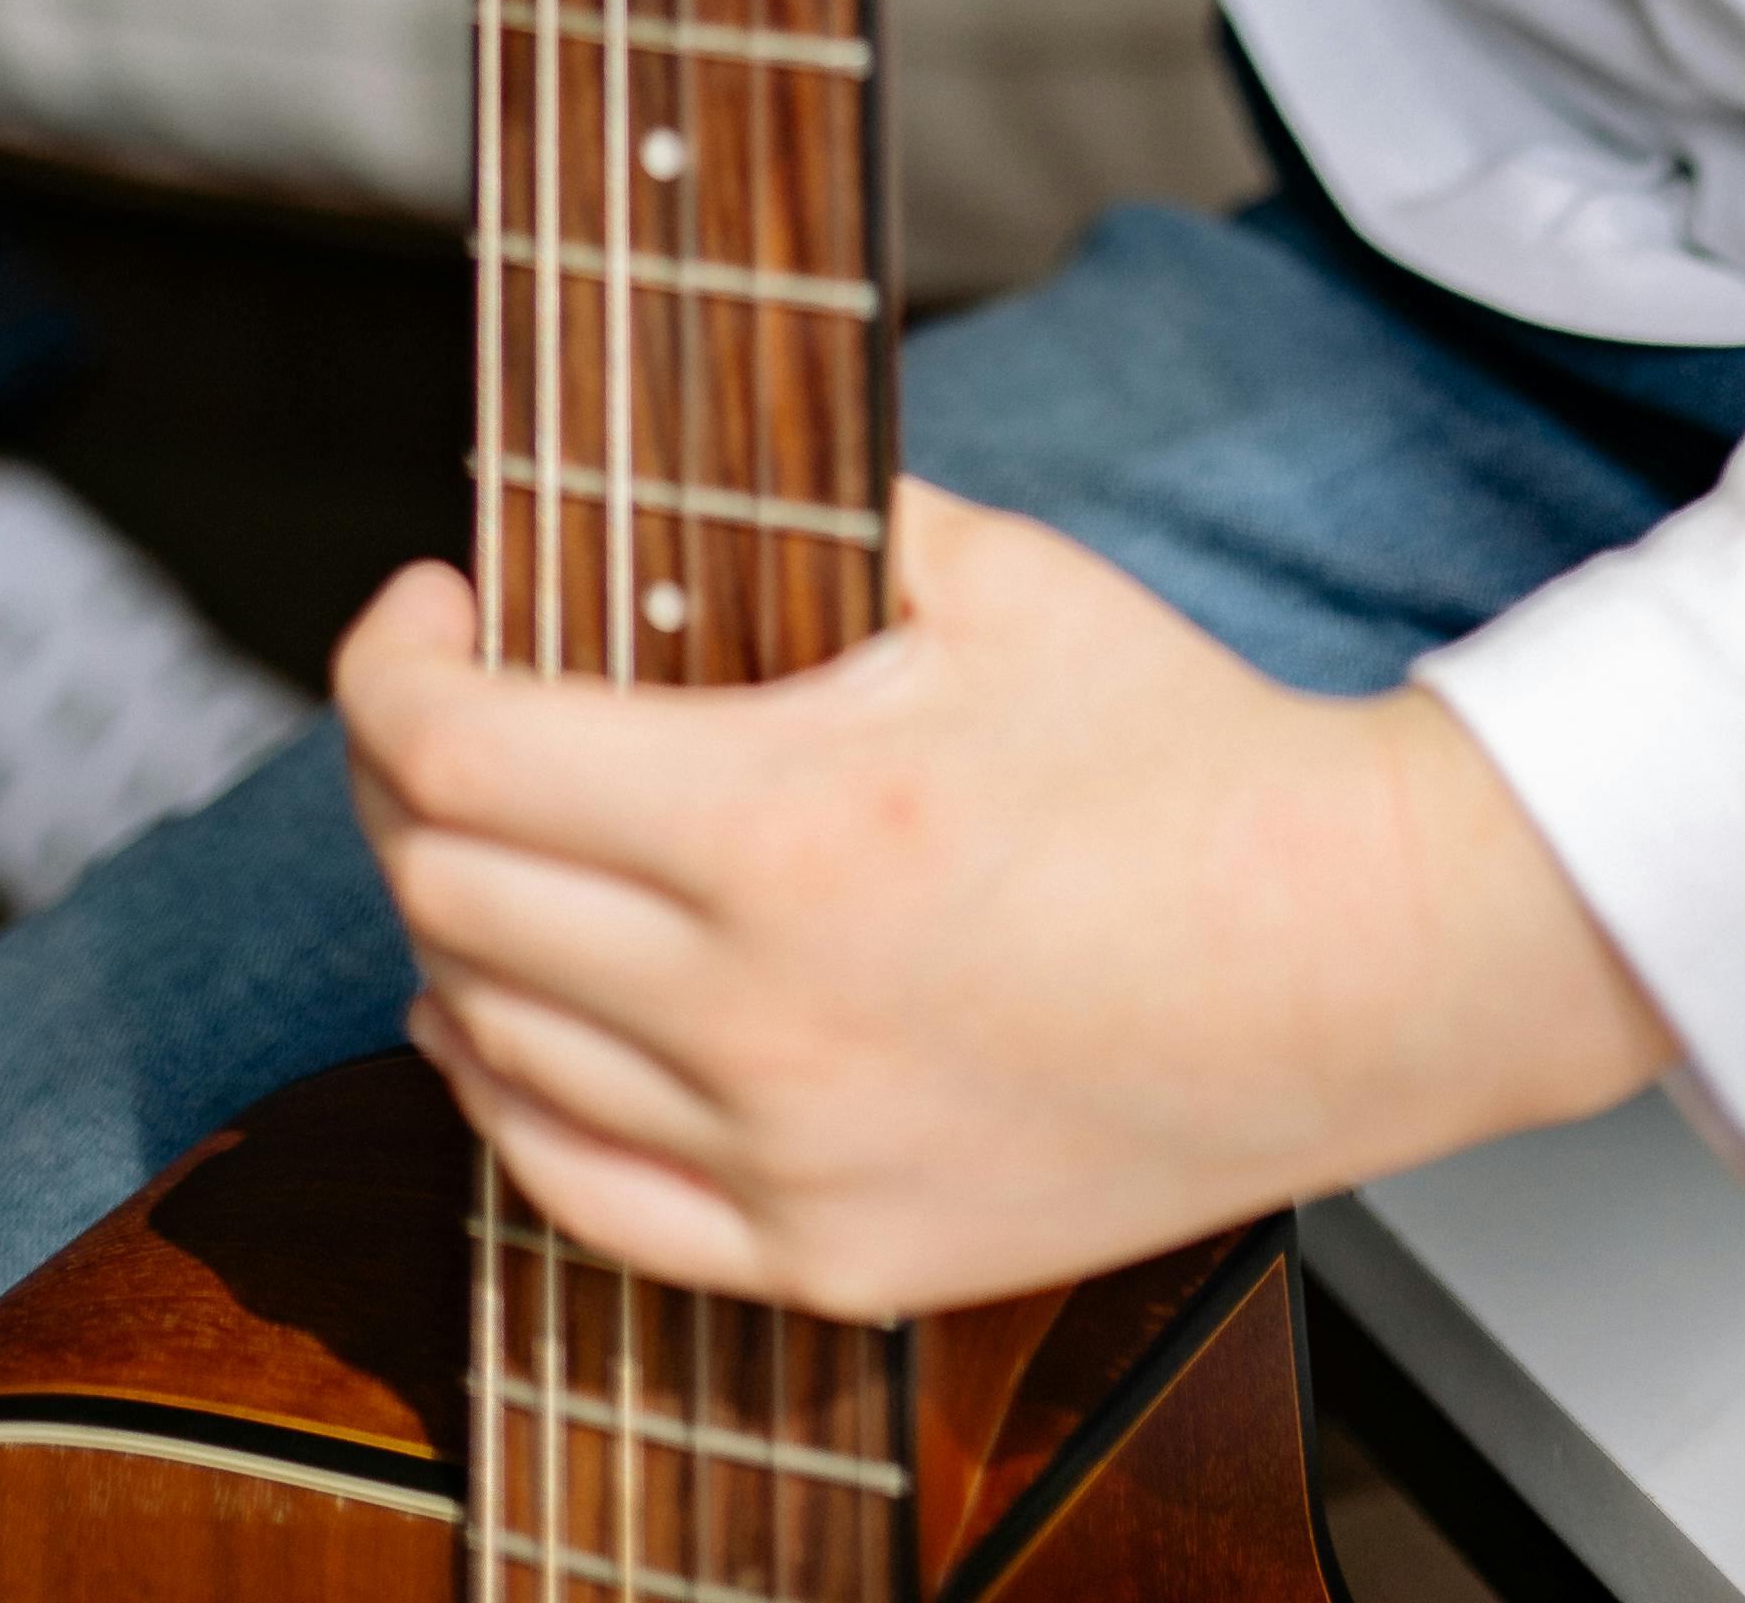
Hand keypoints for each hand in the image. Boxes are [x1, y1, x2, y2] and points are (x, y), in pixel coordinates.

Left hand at [337, 486, 1671, 1317]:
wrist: (1352, 960)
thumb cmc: (1187, 754)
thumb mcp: (994, 569)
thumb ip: (809, 514)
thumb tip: (658, 487)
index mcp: (787, 826)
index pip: (459, 756)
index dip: (391, 663)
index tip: (423, 608)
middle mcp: (759, 1014)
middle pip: (442, 893)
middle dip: (403, 775)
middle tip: (452, 702)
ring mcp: (787, 1158)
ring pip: (489, 1044)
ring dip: (448, 924)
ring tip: (493, 838)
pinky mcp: (828, 1256)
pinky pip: (578, 1190)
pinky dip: (509, 1089)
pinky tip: (509, 1014)